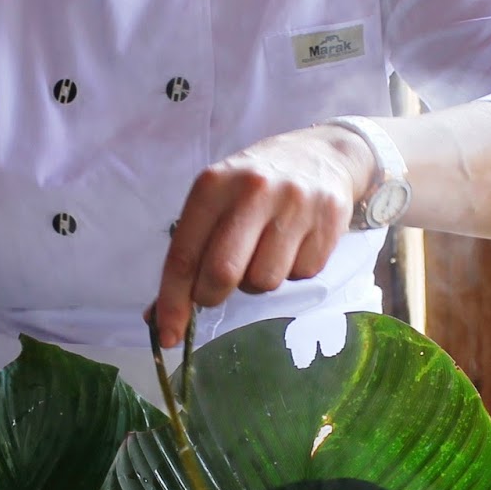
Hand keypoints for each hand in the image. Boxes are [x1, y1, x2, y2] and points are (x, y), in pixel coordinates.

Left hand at [151, 125, 369, 345]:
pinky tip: (292, 244)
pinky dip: (291, 271)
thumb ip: (190, 252)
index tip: (167, 335)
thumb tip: (161, 316)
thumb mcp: (215, 200)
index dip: (173, 302)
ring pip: (264, 282)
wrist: (322, 153)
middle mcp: (253, 191)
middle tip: (215, 291)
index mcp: (213, 185)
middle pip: (223, 274)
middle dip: (212, 296)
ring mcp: (295, 205)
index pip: (184, 255)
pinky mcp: (329, 222)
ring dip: (256, 282)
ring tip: (262, 252)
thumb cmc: (254, 185)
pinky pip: (301, 275)